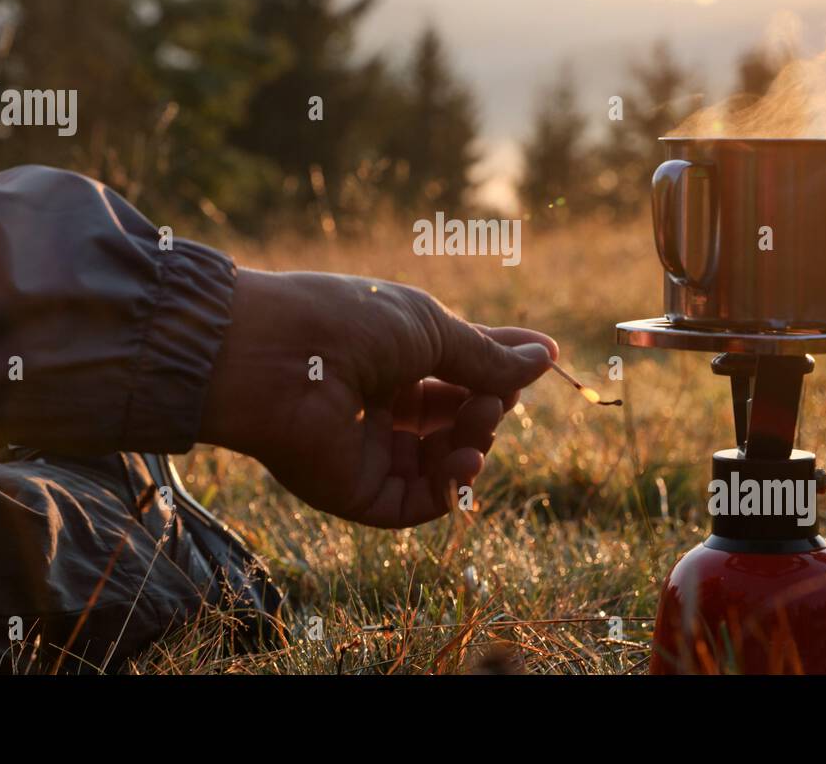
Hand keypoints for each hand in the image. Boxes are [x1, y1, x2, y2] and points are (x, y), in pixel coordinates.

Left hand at [199, 270, 557, 527]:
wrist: (277, 357)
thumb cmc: (349, 323)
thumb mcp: (430, 329)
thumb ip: (487, 357)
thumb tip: (548, 358)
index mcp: (393, 355)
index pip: (460, 370)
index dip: (501, 368)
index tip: (546, 360)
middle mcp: (382, 402)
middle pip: (458, 417)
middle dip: (490, 406)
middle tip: (498, 396)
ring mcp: (369, 449)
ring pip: (443, 461)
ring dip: (475, 444)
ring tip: (479, 422)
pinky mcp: (355, 491)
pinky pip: (416, 502)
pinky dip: (450, 486)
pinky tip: (464, 460)